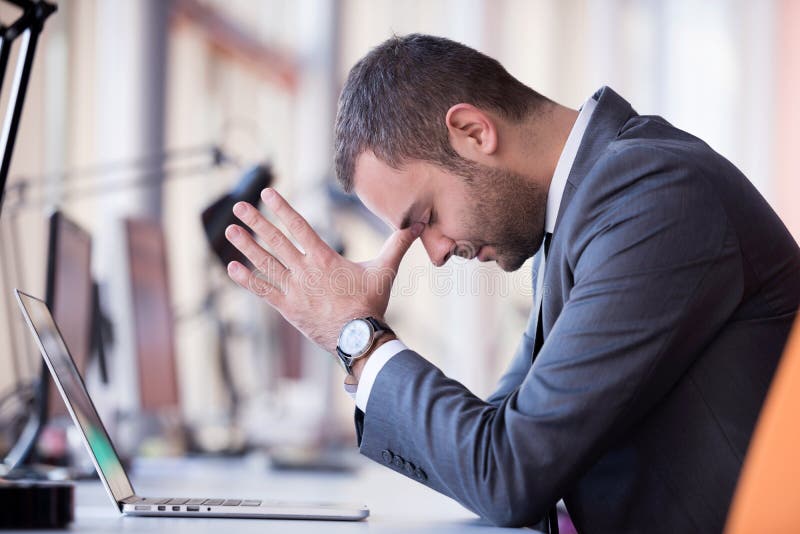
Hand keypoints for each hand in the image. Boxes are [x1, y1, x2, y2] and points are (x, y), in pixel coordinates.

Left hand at [224, 188, 422, 352]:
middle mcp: (304, 270)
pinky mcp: (287, 308)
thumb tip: (417, 224)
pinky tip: (232, 268)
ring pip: (265, 263)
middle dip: (256, 221)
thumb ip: (397, 244)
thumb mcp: (385, 270)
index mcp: (323, 258)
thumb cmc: (371, 304)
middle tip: (239, 205)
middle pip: (276, 240)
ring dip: (246, 245)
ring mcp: (293, 289)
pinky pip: (263, 291)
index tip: (267, 193)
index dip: (282, 207)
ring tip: (231, 230)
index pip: (299, 226)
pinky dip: (247, 279)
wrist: (359, 338)